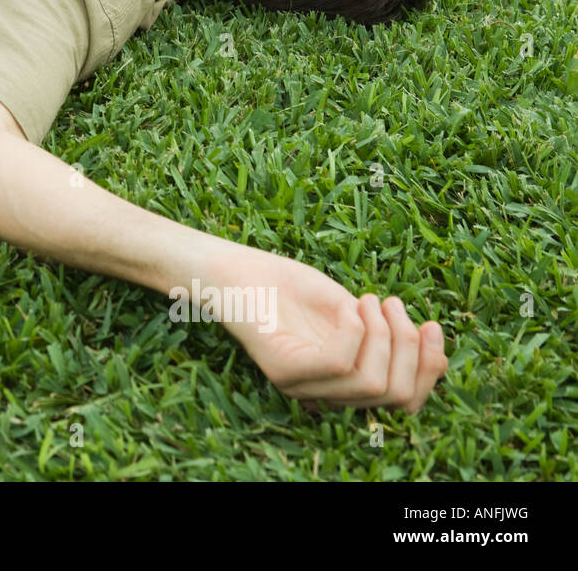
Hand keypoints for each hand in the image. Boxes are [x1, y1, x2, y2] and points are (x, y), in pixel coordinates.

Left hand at [211, 245, 448, 412]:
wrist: (235, 271)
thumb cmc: (290, 287)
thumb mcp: (353, 312)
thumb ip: (388, 338)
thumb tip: (437, 356)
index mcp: (343, 383)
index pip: (403, 402)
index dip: (430, 369)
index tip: (433, 326)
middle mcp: (323, 393)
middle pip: (395, 396)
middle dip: (410, 348)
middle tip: (393, 305)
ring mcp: (302, 386)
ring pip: (371, 382)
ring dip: (384, 334)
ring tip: (370, 299)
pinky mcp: (283, 370)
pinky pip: (340, 364)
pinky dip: (356, 332)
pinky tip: (349, 306)